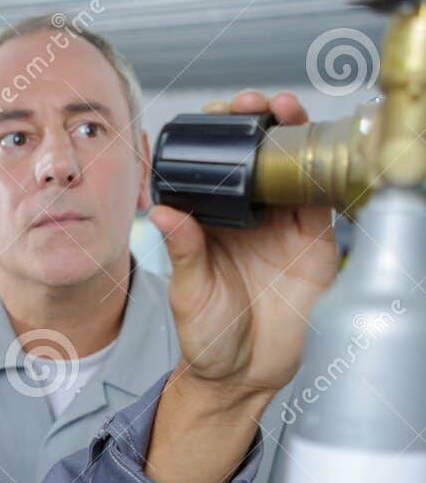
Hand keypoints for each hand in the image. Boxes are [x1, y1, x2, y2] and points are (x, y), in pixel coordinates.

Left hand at [152, 90, 337, 396]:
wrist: (243, 377)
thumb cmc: (208, 338)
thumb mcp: (189, 293)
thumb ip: (183, 251)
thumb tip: (162, 212)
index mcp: (212, 221)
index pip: (217, 165)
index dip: (220, 133)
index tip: (216, 113)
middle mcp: (249, 217)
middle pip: (258, 154)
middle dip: (258, 121)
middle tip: (254, 105)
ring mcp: (283, 227)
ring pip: (290, 168)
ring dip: (291, 135)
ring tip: (284, 112)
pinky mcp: (314, 243)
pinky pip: (320, 200)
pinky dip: (320, 172)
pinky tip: (314, 151)